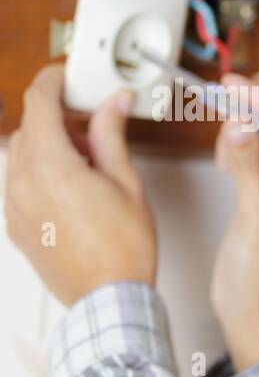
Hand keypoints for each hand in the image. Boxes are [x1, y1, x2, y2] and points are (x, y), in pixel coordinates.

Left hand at [4, 64, 156, 305]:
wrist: (109, 298)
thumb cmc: (123, 249)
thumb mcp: (127, 182)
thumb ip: (112, 135)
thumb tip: (113, 104)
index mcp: (50, 165)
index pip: (38, 102)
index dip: (52, 81)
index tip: (65, 78)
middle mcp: (21, 182)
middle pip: (27, 129)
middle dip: (57, 120)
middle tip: (92, 128)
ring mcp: (13, 205)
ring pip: (21, 156)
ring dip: (49, 149)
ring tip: (88, 167)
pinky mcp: (14, 225)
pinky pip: (19, 185)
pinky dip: (41, 176)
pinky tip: (74, 192)